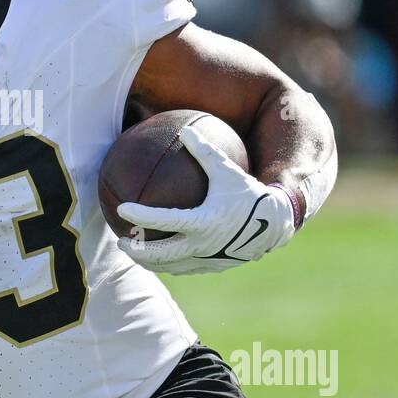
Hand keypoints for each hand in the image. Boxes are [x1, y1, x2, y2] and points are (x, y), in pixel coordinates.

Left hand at [115, 121, 295, 274]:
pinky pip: (186, 267)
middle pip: (161, 254)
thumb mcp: (227, 169)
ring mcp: (207, 258)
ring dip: (150, 262)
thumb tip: (186, 129)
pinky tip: (163, 256)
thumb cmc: (248, 193)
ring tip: (136, 253)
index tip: (122, 210)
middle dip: (137, 251)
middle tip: (122, 242)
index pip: (165, 221)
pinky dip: (170, 263)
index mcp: (203, 221)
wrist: (275, 224)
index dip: (141, 216)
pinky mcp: (213, 265)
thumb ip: (205, 151)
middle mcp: (203, 245)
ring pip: (171, 265)